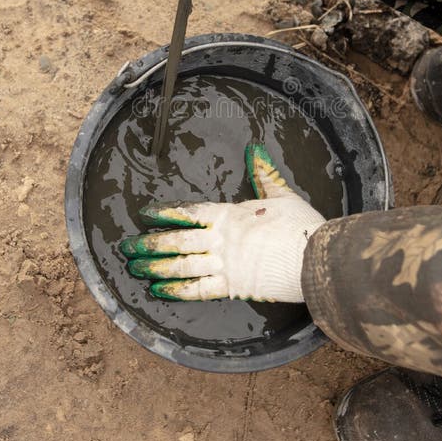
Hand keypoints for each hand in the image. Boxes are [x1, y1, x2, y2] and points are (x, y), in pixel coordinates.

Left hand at [119, 143, 325, 301]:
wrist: (315, 258)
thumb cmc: (300, 225)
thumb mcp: (281, 194)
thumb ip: (263, 174)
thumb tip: (254, 149)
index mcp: (230, 215)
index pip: (189, 212)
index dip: (164, 213)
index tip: (144, 215)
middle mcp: (221, 240)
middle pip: (177, 240)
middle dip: (149, 244)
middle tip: (126, 247)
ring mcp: (225, 265)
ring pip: (181, 265)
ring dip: (155, 267)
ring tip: (135, 269)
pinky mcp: (233, 287)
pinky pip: (198, 290)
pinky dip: (176, 291)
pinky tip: (159, 291)